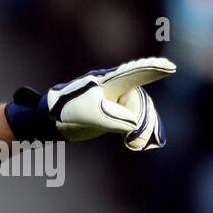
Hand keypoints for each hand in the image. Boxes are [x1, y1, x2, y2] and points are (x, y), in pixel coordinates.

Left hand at [5, 57, 175, 150]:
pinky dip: (140, 131)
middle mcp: (113, 87)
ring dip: (141, 128)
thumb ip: (112, 119)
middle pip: (138, 100)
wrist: (44, 120)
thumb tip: (133, 126)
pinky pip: (134, 121)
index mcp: (105, 81)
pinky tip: (139, 144)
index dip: (151, 70)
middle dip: (142, 118)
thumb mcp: (86, 116)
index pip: (132, 74)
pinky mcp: (113, 114)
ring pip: (139, 112)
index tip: (168, 68)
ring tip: (133, 145)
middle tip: (132, 141)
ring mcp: (114, 100)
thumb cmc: (60, 112)